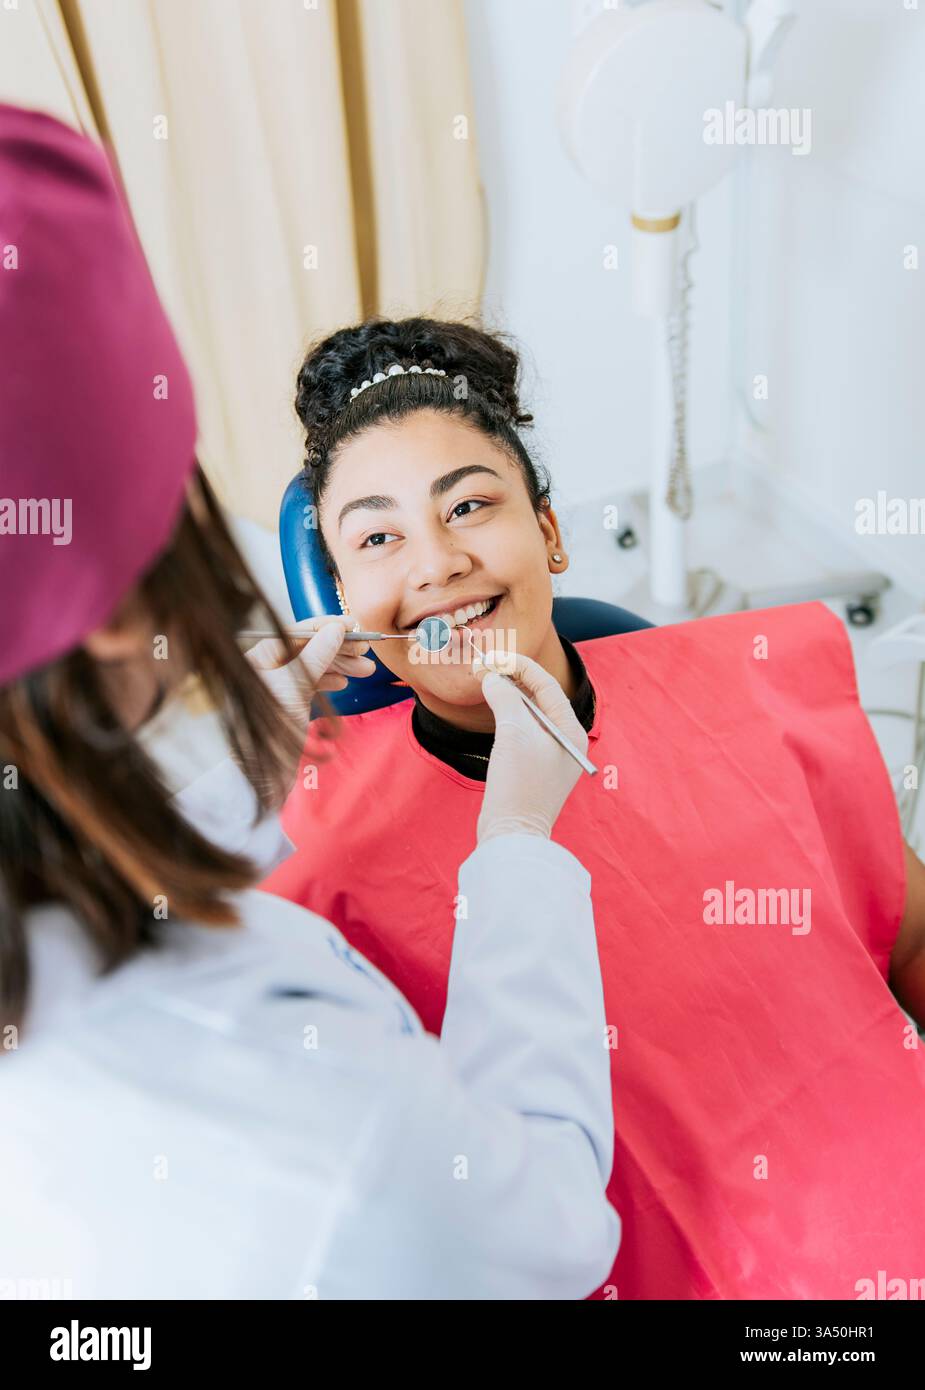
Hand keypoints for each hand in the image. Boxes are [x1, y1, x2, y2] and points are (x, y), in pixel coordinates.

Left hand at [245, 617, 375, 729]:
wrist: (262, 770)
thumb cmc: (270, 724)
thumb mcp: (296, 684)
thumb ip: (317, 655)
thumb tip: (335, 630)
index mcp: (261, 656)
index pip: (298, 632)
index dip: (328, 626)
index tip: (354, 625)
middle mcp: (268, 666)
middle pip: (309, 648)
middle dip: (340, 649)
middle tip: (366, 650)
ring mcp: (279, 684)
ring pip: (314, 667)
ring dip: (341, 666)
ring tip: (366, 669)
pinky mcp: (288, 702)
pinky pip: (312, 684)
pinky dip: (329, 682)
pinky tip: (343, 683)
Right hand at [473, 650, 587, 843]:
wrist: (512, 834)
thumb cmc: (518, 784)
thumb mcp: (512, 733)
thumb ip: (505, 698)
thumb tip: (492, 677)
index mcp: (570, 731)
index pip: (547, 686)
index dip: (520, 667)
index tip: (495, 657)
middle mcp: (565, 741)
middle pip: (540, 698)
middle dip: (514, 679)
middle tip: (487, 665)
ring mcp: (550, 756)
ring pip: (529, 713)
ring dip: (509, 695)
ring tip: (487, 679)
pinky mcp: (533, 768)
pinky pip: (522, 730)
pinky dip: (507, 715)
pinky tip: (493, 706)